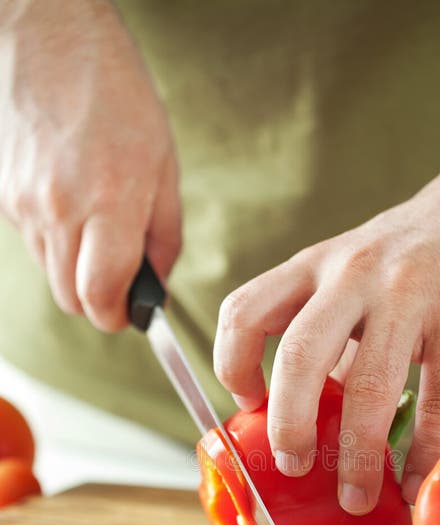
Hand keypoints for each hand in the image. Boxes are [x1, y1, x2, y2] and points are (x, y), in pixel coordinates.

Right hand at [0, 0, 180, 330]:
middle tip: (121, 278)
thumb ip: (164, 234)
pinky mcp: (3, 193)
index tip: (132, 311)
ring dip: (75, 269)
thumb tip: (158, 282)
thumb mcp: (163, 164)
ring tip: (97, 227)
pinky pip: (31, 240)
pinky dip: (54, 238)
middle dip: (98, 300)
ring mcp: (22, 202)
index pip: (101, 297)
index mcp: (107, 204)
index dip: (120, 316)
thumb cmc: (114, 91)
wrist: (48, 33)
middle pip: (71, 299)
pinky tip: (71, 201)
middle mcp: (58, 209)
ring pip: (49, 273)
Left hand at [214, 140, 439, 510]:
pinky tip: (413, 480)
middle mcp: (355, 274)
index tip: (248, 402)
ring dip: (356, 457)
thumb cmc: (426, 246)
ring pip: (367, 386)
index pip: (244, 312)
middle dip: (288, 425)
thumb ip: (337, 333)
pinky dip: (422, 453)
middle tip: (292, 466)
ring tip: (356, 497)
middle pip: (298, 356)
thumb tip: (314, 408)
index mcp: (318, 265)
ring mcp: (412, 294)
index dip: (231, 364)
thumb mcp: (361, 271)